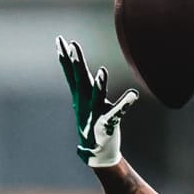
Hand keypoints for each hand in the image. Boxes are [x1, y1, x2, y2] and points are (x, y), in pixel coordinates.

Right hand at [56, 35, 137, 166]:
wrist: (97, 152)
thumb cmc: (93, 122)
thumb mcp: (85, 100)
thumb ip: (83, 82)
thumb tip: (77, 66)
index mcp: (81, 96)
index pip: (71, 73)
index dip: (65, 57)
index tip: (60, 40)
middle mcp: (86, 103)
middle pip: (80, 80)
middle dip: (76, 63)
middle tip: (72, 46)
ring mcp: (95, 114)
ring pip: (97, 97)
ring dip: (100, 85)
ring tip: (103, 71)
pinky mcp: (106, 125)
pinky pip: (117, 114)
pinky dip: (124, 104)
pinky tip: (133, 95)